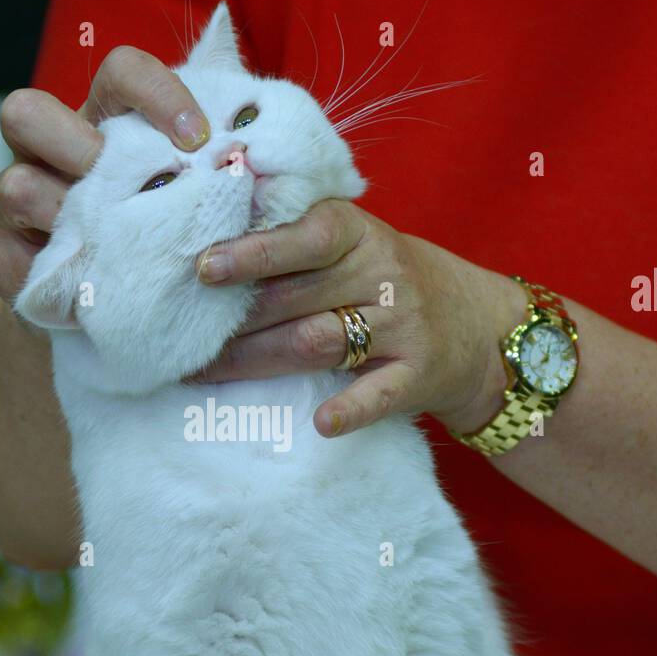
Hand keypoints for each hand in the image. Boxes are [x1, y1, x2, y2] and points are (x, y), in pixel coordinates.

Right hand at [0, 50, 210, 301]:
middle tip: (116, 184)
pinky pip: (5, 259)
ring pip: (13, 186)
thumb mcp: (190, 190)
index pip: (120, 73)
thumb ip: (213, 154)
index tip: (198, 137)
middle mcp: (51, 149)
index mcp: (104, 119)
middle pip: (27, 112)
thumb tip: (256, 121)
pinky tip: (84, 295)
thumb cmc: (160, 228)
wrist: (111, 300)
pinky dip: (47, 278)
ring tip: (107, 249)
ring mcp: (16, 198)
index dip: (155, 91)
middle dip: (72, 144)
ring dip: (63, 218)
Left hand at [193, 200, 523, 437]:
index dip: (255, 251)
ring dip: (258, 360)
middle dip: (234, 321)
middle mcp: (382, 273)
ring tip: (205, 373)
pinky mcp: (417, 374)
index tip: (204, 269)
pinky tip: (320, 422)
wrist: (477, 327)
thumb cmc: (386, 280)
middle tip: (179, 339)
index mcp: (358, 233)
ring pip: (320, 341)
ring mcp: (402, 325)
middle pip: (296, 297)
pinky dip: (350, 408)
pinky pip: (379, 392)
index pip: (305, 235)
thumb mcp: (354, 244)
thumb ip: (294, 238)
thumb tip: (203, 250)